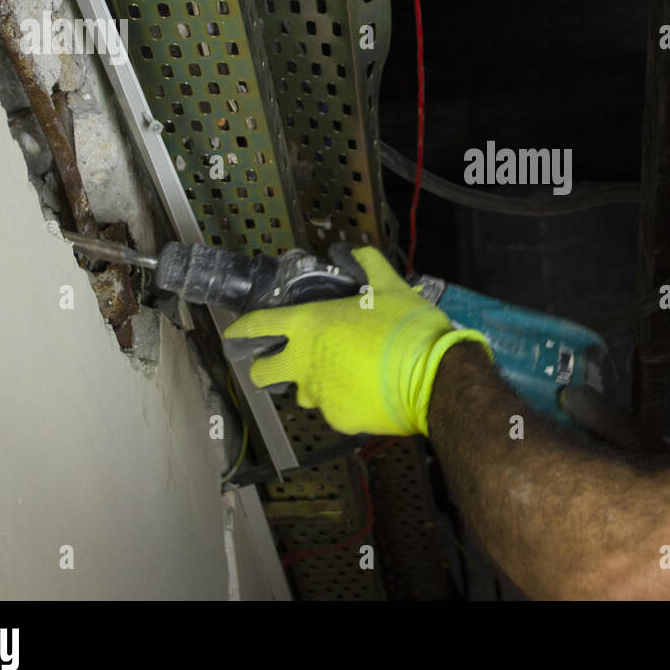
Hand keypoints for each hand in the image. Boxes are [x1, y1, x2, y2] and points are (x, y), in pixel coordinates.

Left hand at [224, 246, 490, 435]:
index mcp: (309, 324)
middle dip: (268, 366)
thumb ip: (367, 264)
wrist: (432, 376)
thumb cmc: (406, 326)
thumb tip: (355, 251)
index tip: (236, 334)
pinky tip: (367, 392)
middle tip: (291, 360)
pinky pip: (332, 409)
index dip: (242, 329)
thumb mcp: (390, 286)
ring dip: (312, 384)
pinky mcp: (337, 419)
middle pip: (262, 373)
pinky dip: (343, 401)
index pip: (258, 325)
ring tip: (342, 375)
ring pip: (301, 393)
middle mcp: (304, 362)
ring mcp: (318, 394)